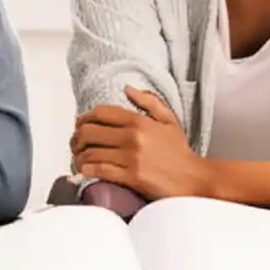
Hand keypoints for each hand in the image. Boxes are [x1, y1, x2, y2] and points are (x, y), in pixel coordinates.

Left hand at [71, 86, 212, 199]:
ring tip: (78, 159)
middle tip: (75, 144)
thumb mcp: (169, 121)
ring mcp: (131, 157)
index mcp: (139, 121)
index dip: (84, 117)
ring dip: (78, 156)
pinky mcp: (130, 177)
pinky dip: (86, 169)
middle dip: (76, 138)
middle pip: (89, 131)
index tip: (80, 124)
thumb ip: (149, 101)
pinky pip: (99, 170)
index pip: (101, 113)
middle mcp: (132, 137)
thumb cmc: (181, 153)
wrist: (195, 180)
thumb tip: (127, 89)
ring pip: (90, 152)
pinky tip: (85, 170)